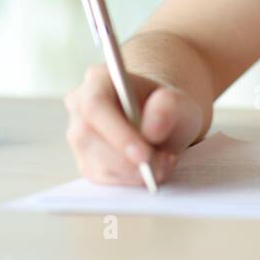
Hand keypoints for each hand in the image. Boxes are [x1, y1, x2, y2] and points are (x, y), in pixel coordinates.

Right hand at [64, 64, 203, 185]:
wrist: (160, 121)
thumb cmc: (167, 108)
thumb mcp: (180, 102)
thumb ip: (170, 107)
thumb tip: (152, 128)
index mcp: (98, 79)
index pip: (96, 105)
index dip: (117, 133)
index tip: (144, 155)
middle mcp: (80, 105)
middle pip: (90, 138)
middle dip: (128, 160)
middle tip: (162, 166)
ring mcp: (79, 135)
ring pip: (97, 163)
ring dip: (133, 172)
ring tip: (163, 163)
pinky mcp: (85, 161)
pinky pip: (103, 178)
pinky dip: (130, 180)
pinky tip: (149, 169)